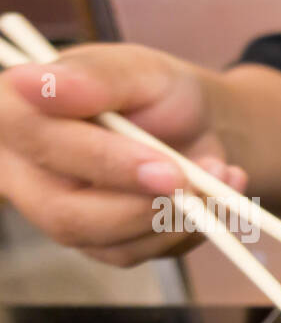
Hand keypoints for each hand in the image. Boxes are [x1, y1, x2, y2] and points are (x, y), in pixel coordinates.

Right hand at [0, 43, 247, 265]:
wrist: (194, 125)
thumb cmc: (154, 90)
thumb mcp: (135, 69)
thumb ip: (93, 77)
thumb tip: (33, 81)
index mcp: (16, 115)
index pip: (40, 143)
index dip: (105, 160)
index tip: (165, 168)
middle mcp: (26, 174)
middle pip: (67, 214)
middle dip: (143, 205)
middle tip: (195, 184)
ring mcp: (62, 215)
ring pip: (111, 244)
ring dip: (175, 217)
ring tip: (219, 174)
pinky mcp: (102, 244)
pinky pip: (144, 253)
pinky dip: (188, 230)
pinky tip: (212, 198)